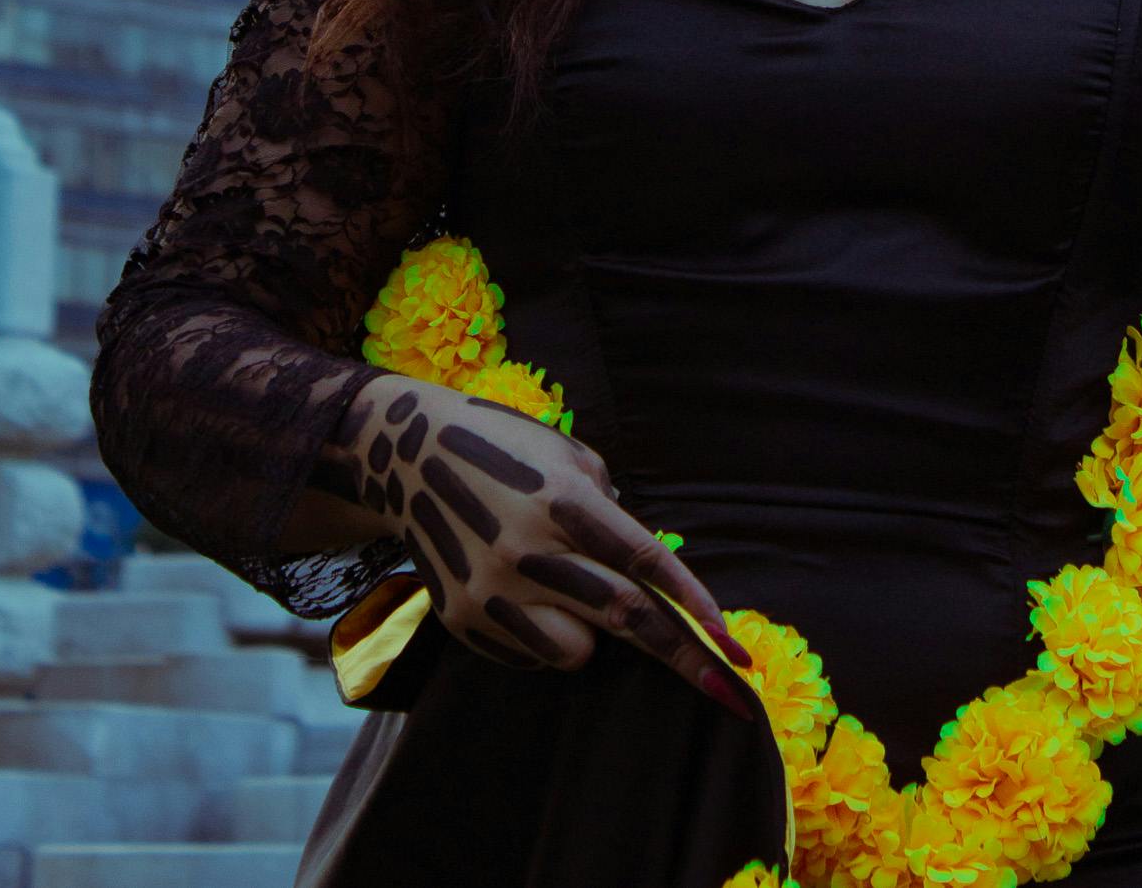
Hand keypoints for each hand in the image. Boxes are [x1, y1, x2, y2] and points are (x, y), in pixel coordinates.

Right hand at [316, 375, 755, 714]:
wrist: (409, 455)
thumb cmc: (510, 448)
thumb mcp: (570, 460)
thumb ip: (612, 518)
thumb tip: (652, 578)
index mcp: (564, 499)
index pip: (645, 563)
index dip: (695, 606)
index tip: (733, 646)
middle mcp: (529, 548)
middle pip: (625, 618)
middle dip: (684, 657)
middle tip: (730, 693)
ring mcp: (492, 589)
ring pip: (578, 652)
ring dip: (593, 633)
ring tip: (566, 588)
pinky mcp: (463, 617)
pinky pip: (531, 656)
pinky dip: (544, 637)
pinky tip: (524, 593)